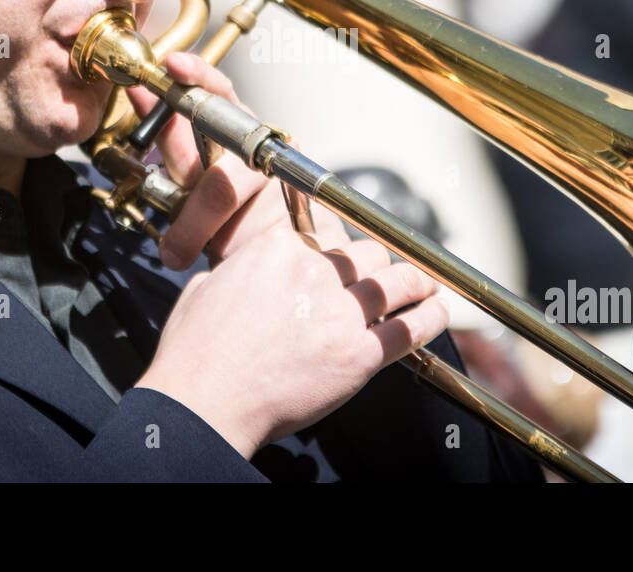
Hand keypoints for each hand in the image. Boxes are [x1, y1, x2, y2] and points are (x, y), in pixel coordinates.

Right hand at [127, 53, 450, 457]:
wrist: (203, 401)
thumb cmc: (195, 352)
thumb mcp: (207, 287)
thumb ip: (240, 268)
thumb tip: (250, 268)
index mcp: (278, 247)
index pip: (326, 231)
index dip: (341, 245)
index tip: (347, 255)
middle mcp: (315, 272)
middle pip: (366, 253)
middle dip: (378, 265)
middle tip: (386, 274)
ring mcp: (340, 313)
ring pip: (396, 283)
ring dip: (416, 282)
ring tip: (426, 285)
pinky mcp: (357, 356)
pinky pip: (408, 330)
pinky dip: (430, 319)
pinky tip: (437, 314)